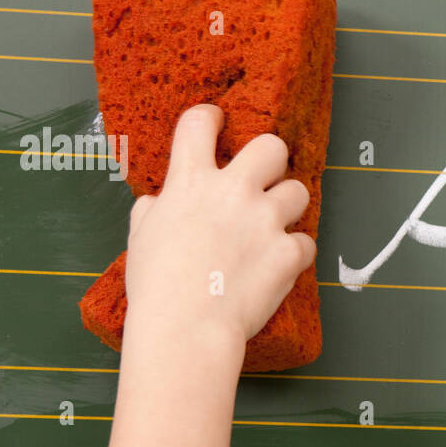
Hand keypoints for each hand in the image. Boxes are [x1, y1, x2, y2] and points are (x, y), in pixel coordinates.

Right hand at [123, 103, 316, 347]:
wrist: (186, 328)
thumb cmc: (156, 287)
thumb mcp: (140, 236)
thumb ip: (154, 210)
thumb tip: (159, 203)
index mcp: (190, 181)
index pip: (200, 123)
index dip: (210, 118)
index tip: (217, 122)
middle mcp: (233, 192)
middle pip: (271, 146)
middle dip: (270, 160)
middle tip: (262, 180)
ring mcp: (265, 220)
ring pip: (298, 191)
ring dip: (287, 207)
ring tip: (272, 228)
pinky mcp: (288, 252)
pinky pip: (305, 242)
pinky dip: (294, 254)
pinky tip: (278, 266)